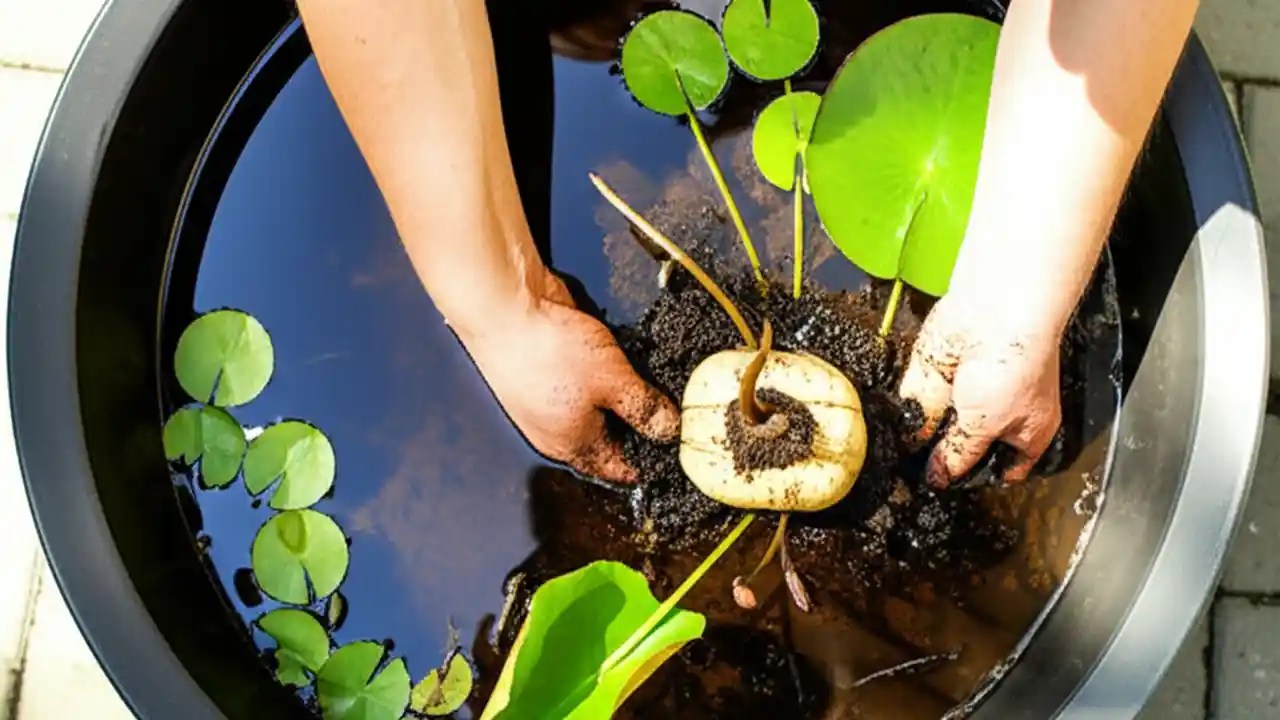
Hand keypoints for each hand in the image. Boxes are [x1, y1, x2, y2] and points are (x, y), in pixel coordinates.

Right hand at [456, 271, 679, 483]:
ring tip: (647, 379)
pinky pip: (580, 382)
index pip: (619, 469)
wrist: (502, 306)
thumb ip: (644, 409)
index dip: (650, 461)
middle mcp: (555, 429)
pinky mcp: (544, 370)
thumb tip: (670, 432)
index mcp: (572, 445)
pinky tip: (616, 357)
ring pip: (593, 409)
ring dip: (618, 396)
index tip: (678, 447)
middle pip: (606, 439)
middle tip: (672, 408)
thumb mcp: (613, 381)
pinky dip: (599, 375)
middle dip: (637, 425)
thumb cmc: (551, 350)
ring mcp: (547, 399)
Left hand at [898, 292, 1062, 488]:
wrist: (995, 312)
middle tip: (920, 478)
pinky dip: (906, 411)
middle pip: (965, 446)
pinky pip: (917, 397)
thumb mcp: (985, 426)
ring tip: (902, 460)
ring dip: (921, 437)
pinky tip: (896, 429)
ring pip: (937, 424)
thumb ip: (959, 453)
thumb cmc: (1012, 368)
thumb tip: (941, 477)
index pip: (1005, 466)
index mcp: (1027, 431)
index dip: (979, 479)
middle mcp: (996, 411)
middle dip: (944, 459)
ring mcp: (965, 389)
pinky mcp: (937, 369)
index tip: (952, 491)